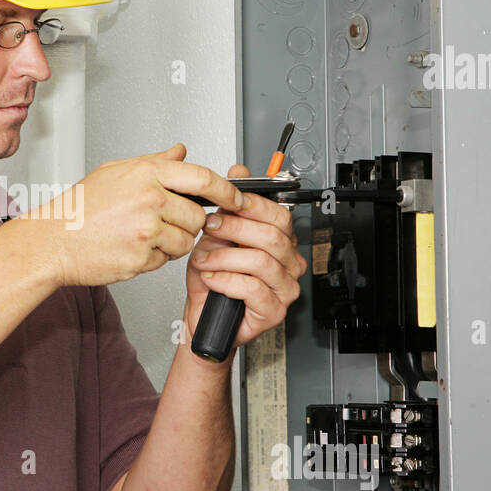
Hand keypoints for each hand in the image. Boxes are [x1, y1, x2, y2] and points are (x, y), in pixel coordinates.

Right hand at [25, 143, 244, 287]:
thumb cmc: (79, 208)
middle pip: (197, 215)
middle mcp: (149, 199)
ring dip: (172, 242)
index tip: (238, 198)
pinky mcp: (141, 257)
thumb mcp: (116, 171)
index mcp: (146, 173)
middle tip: (166, 222)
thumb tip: (180, 152)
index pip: (203, 177)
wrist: (52, 242)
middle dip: (188, 223)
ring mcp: (146, 230)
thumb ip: (154, 162)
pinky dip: (154, 258)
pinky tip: (132, 247)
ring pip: (185, 241)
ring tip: (143, 235)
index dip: (227, 191)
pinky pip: (165, 260)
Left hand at [183, 163, 306, 348]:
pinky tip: (212, 278)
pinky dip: (226, 280)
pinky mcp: (274, 310)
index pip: (279, 216)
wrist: (202, 318)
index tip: (226, 203)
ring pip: (261, 261)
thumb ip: (230, 207)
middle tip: (210, 228)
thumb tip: (238, 173)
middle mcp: (288, 264)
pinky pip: (253, 288)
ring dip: (225, 257)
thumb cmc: (211, 281)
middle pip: (272, 236)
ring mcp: (285, 288)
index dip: (252, 206)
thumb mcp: (216, 237)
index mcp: (280, 242)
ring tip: (204, 259)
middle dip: (236, 228)